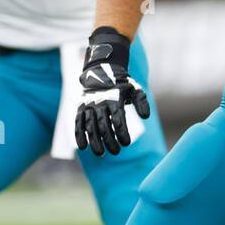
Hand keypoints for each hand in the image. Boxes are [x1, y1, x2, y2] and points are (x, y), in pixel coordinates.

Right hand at [74, 27, 150, 155]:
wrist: (101, 70)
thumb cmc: (121, 84)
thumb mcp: (135, 88)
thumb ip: (142, 102)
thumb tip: (145, 117)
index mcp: (114, 99)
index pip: (118, 119)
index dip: (122, 132)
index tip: (126, 144)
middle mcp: (100, 103)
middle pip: (103, 126)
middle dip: (109, 140)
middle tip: (116, 152)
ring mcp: (88, 106)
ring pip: (90, 126)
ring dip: (95, 141)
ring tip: (100, 154)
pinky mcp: (80, 108)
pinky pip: (78, 123)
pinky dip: (79, 134)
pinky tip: (83, 147)